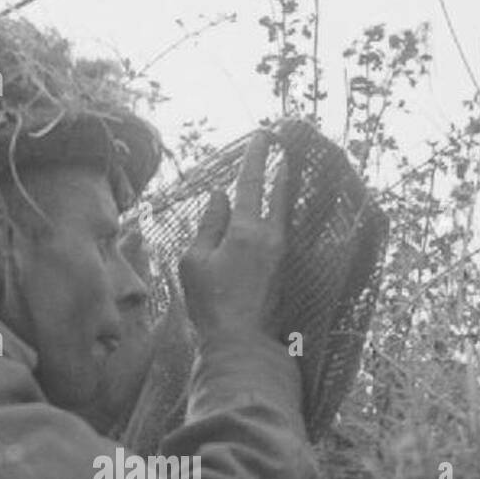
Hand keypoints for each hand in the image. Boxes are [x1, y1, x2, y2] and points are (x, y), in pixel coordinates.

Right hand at [178, 130, 288, 342]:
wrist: (242, 343)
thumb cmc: (211, 303)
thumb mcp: (195, 261)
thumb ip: (209, 225)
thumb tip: (219, 196)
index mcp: (246, 230)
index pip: (252, 183)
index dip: (256, 157)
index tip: (263, 135)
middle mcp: (271, 237)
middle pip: (280, 193)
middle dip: (280, 168)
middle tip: (283, 148)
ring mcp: (281, 255)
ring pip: (283, 213)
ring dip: (283, 191)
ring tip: (284, 173)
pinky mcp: (284, 271)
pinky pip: (282, 232)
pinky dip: (280, 215)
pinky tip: (277, 215)